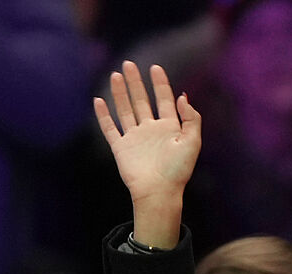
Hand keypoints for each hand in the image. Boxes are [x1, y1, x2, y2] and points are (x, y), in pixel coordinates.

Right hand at [93, 61, 200, 246]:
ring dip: (120, 93)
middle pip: (142, 101)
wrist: (159, 192)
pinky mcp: (121, 148)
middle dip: (136, 83)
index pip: (164, 100)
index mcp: (169, 128)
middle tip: (129, 64)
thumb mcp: (192, 142)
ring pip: (126, 110)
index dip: (160, 84)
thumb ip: (191, 119)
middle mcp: (151, 130)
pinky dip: (103, 115)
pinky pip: (110, 128)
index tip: (155, 67)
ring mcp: (135, 138)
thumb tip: (182, 96)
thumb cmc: (178, 171)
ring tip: (116, 75)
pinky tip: (99, 101)